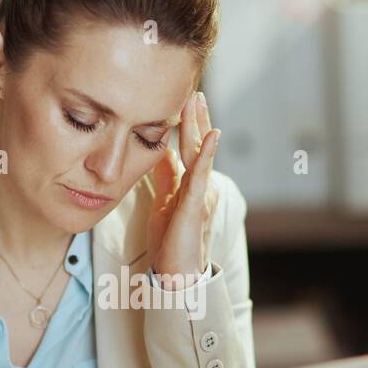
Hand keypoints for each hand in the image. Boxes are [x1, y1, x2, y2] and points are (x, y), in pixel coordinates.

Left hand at [146, 90, 220, 287]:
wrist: (178, 277)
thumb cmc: (170, 245)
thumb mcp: (161, 203)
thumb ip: (162, 179)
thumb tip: (155, 153)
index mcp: (188, 186)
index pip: (187, 149)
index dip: (185, 125)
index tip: (182, 100)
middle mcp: (199, 187)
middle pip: (197, 146)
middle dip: (195, 117)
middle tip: (194, 90)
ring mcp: (200, 196)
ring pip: (200, 154)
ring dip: (199, 126)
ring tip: (199, 101)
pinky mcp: (195, 207)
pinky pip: (201, 176)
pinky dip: (208, 155)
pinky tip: (212, 136)